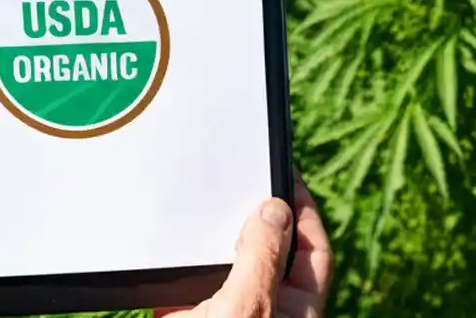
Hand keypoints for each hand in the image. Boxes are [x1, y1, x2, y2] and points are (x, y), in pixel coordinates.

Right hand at [155, 173, 332, 317]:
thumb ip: (262, 258)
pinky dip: (173, 267)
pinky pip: (185, 283)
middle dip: (255, 215)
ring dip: (210, 240)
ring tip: (199, 207)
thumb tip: (275, 208)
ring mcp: (228, 313)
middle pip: (269, 250)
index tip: (286, 172)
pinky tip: (162, 247)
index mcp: (294, 310)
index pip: (314, 249)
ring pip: (226, 264)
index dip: (304, 209)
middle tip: (240, 178)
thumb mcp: (248, 307)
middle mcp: (264, 309)